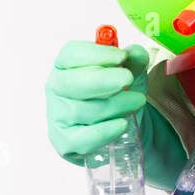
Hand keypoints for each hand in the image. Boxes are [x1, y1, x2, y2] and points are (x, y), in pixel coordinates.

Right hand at [44, 40, 186, 189]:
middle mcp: (56, 88)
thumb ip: (134, 60)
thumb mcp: (129, 71)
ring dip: (114, 105)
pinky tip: (122, 124)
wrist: (118, 126)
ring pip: (81, 111)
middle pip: (69, 82)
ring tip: (138, 101)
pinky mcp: (64, 141)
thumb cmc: (118, 92)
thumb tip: (135, 53)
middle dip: (101, 80)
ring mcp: (58, 116)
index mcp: (66, 65)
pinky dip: (104, 132)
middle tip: (128, 79)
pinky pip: (80, 139)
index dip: (96, 54)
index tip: (122, 57)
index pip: (70, 54)